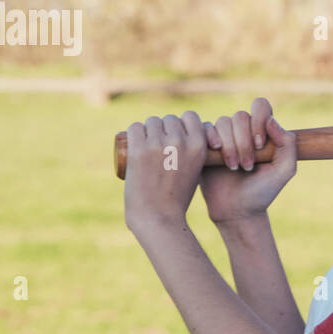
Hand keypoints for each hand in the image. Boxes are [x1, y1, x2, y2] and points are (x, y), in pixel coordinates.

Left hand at [124, 111, 208, 230]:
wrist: (158, 217)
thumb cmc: (177, 197)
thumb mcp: (195, 170)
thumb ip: (192, 152)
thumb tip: (183, 134)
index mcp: (199, 146)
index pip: (191, 117)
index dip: (183, 123)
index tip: (177, 134)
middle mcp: (180, 141)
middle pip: (169, 119)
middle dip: (164, 128)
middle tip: (158, 144)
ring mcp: (158, 144)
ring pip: (151, 122)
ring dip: (148, 129)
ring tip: (146, 145)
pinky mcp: (138, 149)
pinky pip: (135, 128)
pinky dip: (133, 132)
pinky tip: (133, 141)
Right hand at [199, 97, 297, 224]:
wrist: (237, 210)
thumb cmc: (262, 191)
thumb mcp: (284, 170)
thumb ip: (287, 144)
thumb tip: (271, 120)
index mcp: (262, 131)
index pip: (260, 106)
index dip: (259, 120)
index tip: (261, 145)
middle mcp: (242, 130)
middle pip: (240, 116)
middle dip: (244, 142)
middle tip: (247, 166)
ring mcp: (223, 136)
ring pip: (222, 122)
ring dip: (230, 146)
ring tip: (233, 167)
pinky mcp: (206, 144)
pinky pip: (205, 128)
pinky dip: (211, 138)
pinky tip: (216, 154)